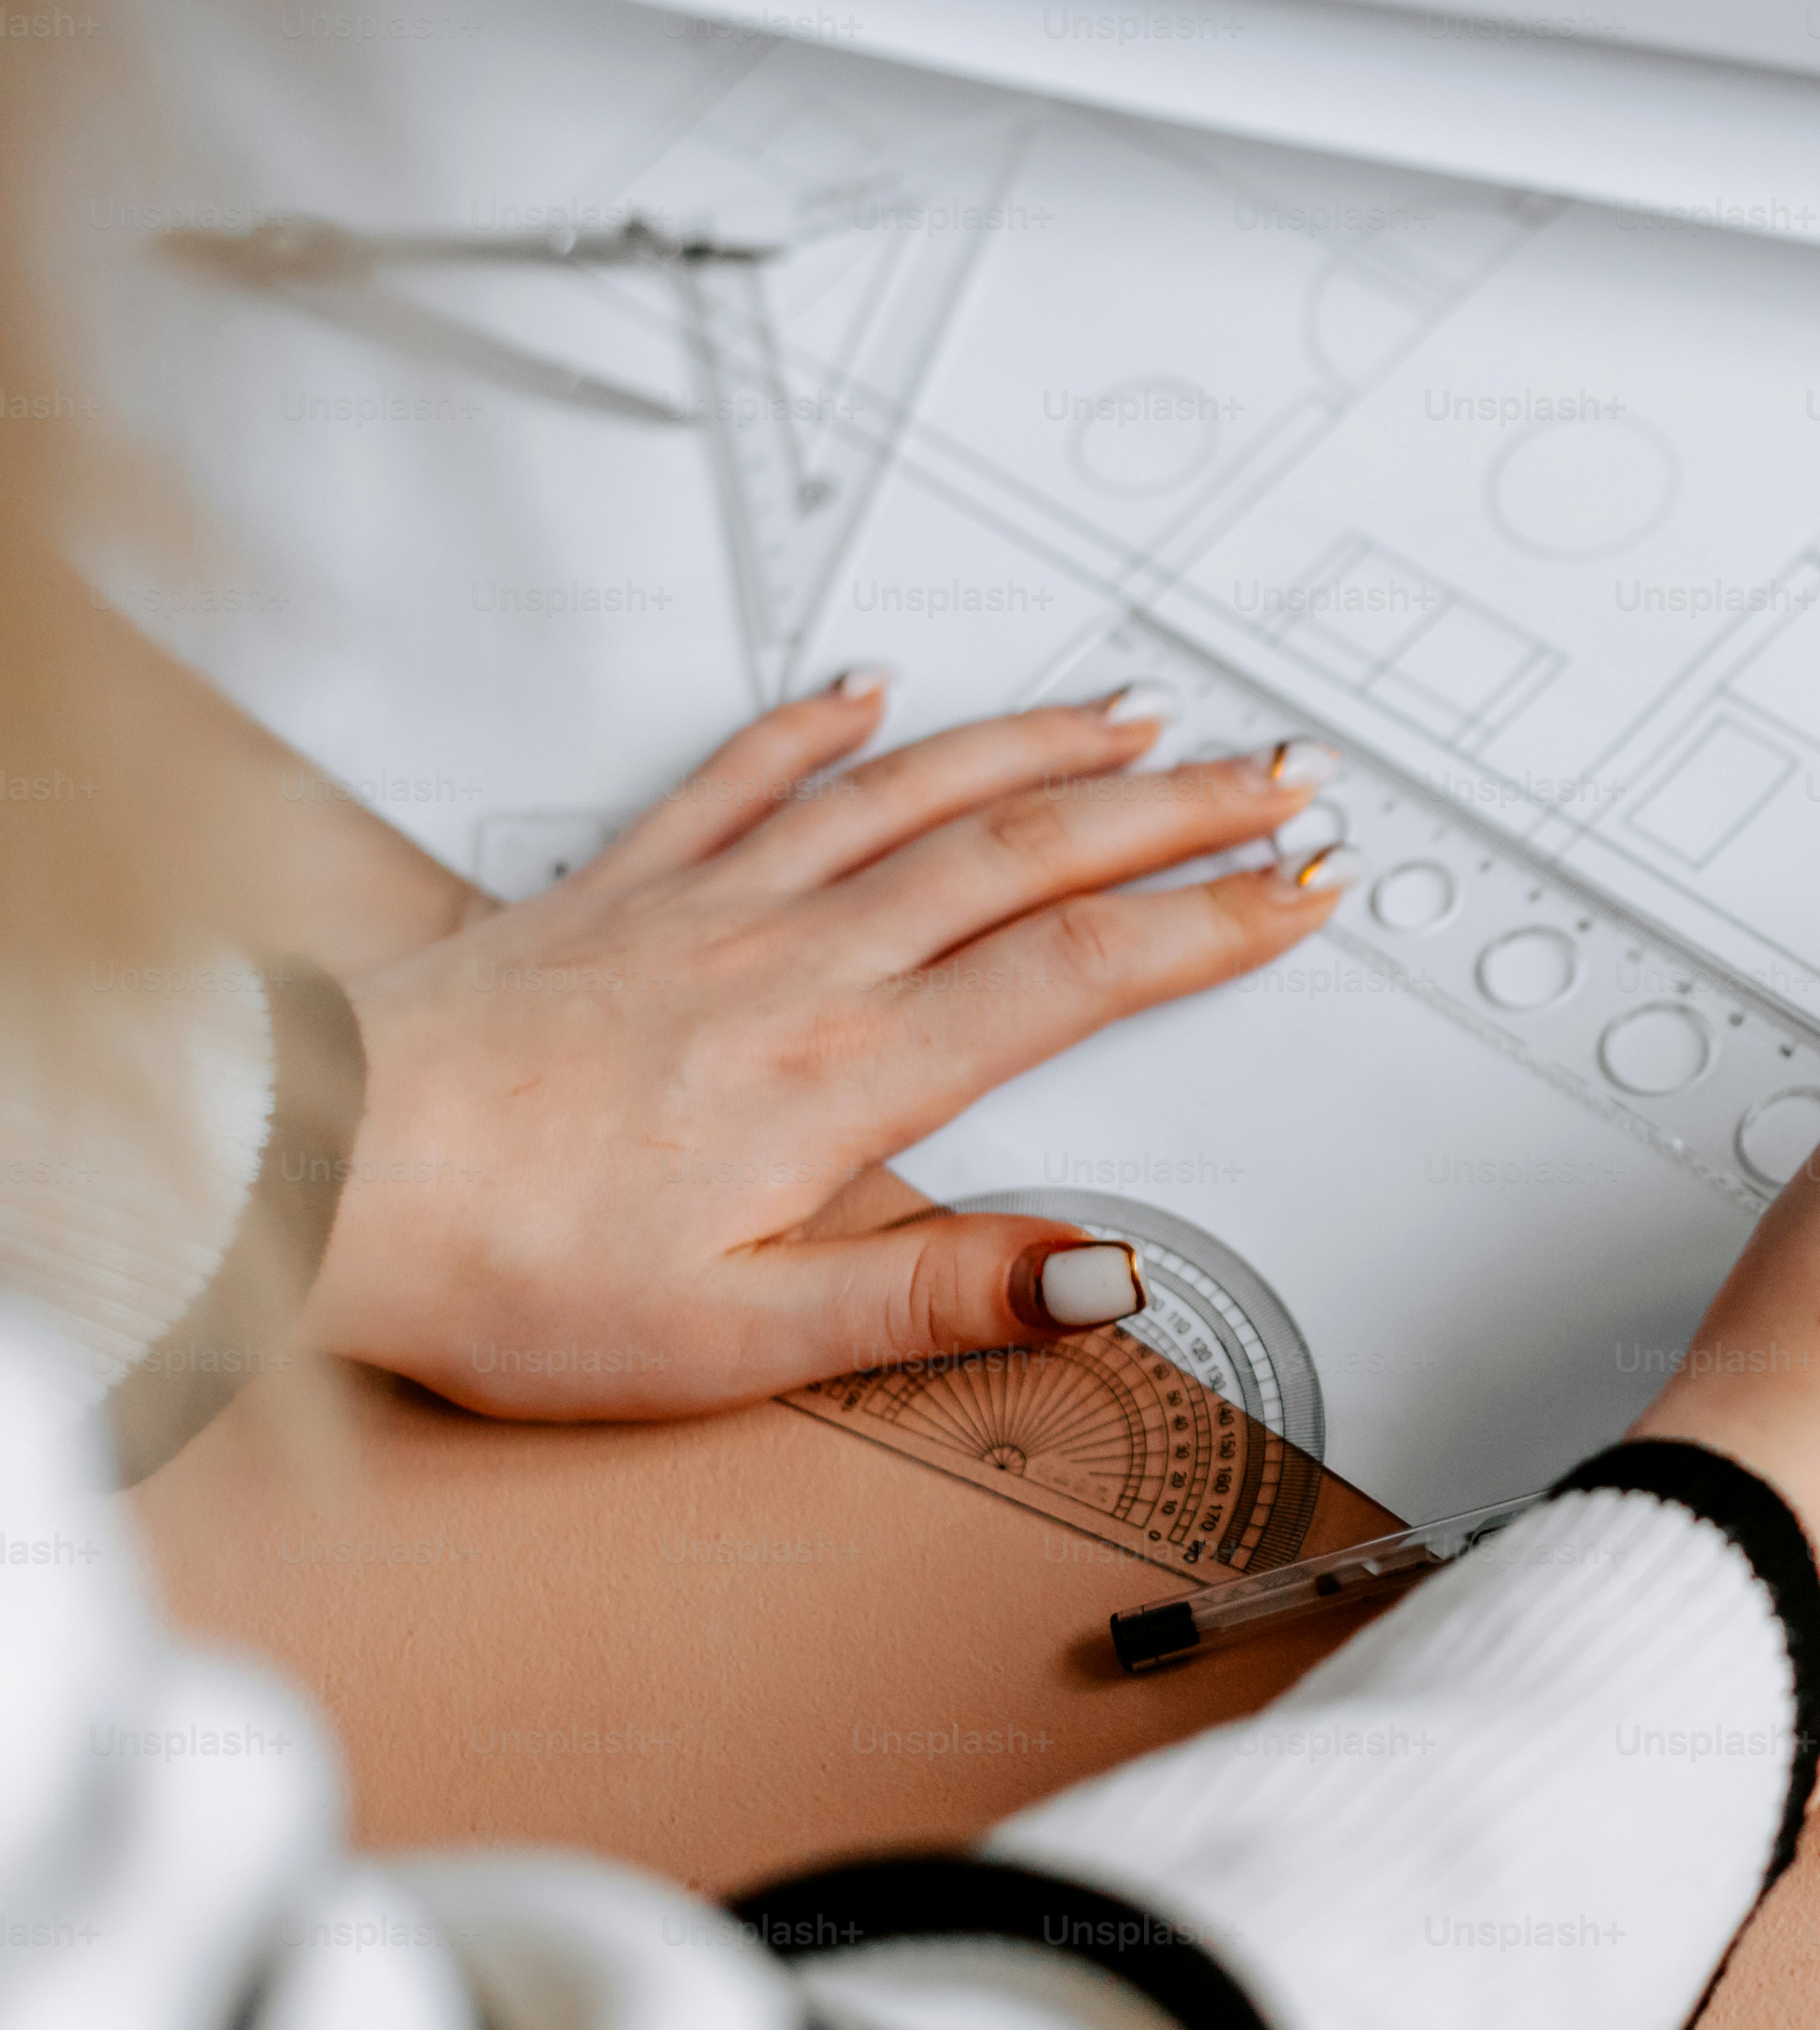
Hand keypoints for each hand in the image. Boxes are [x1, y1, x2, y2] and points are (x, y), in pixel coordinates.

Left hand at [295, 673, 1344, 1417]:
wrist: (309, 1177)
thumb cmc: (502, 1269)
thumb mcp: (740, 1338)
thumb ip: (934, 1298)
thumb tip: (1098, 1274)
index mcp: (845, 1072)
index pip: (1078, 972)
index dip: (1210, 928)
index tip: (1300, 894)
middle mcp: (797, 962)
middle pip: (1029, 854)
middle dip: (1176, 810)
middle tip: (1279, 777)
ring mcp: (709, 908)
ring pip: (914, 792)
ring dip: (1041, 744)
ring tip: (1140, 716)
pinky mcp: (622, 890)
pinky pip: (744, 777)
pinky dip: (822, 725)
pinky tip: (875, 691)